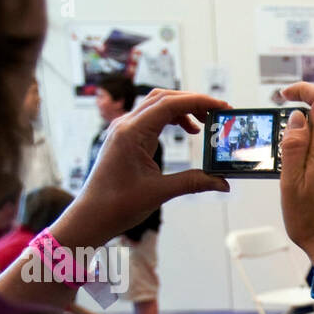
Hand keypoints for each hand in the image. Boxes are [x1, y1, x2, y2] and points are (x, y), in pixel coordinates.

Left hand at [52, 89, 230, 248]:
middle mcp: (126, 125)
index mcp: (132, 133)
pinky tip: (187, 131)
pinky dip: (172, 119)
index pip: (170, 104)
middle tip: (217, 114)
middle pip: (164, 98)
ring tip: (204, 124)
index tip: (221, 107)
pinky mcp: (126, 137)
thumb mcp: (160, 192)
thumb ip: (193, 182)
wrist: (91, 215)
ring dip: (183, 109)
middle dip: (193, 102)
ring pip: (157, 105)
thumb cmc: (118, 204)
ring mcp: (124, 130)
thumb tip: (222, 183)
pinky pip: (151, 118)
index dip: (199, 102)